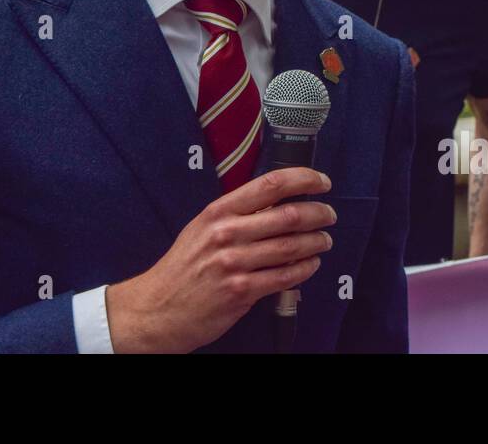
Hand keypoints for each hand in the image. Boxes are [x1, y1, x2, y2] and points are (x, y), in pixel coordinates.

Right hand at [104, 167, 335, 352]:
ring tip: (324, 240)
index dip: (303, 179)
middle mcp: (226, 233)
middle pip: (288, 216)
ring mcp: (234, 263)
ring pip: (291, 247)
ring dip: (316, 242)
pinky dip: (304, 269)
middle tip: (329, 215)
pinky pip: (285, 277)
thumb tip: (277, 204)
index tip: (322, 182)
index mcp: (218, 212)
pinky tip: (311, 265)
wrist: (158, 308)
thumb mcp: (202, 228)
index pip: (270, 185)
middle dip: (318, 214)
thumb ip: (236, 215)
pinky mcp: (241, 292)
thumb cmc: (183, 267)